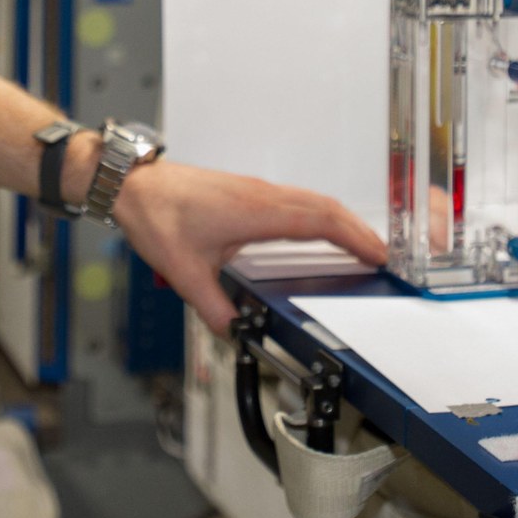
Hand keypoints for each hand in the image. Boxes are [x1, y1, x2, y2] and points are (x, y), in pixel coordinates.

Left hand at [110, 159, 386, 334]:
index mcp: (255, 212)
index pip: (320, 221)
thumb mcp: (183, 271)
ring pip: (312, 201)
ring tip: (361, 245)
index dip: (354, 237)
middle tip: (385, 256)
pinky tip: (319, 231)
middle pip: (325, 208)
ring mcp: (256, 191)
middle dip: (359, 230)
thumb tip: (234, 332)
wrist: (133, 185)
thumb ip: (212, 307)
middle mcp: (262, 196)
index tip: (379, 254)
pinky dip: (319, 215)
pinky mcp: (246, 192)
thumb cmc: (156, 216)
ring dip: (341, 221)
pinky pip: (296, 200)